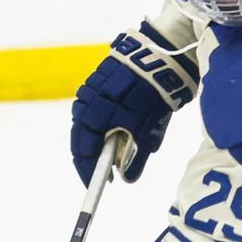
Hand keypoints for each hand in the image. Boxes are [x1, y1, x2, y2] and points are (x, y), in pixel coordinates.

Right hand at [70, 23, 198, 184]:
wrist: (161, 57)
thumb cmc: (153, 97)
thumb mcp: (147, 133)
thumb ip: (135, 158)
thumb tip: (127, 178)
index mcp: (93, 118)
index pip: (83, 152)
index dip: (88, 171)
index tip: (96, 184)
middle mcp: (85, 102)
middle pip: (80, 137)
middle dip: (89, 156)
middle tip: (100, 170)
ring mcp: (90, 87)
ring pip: (85, 120)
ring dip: (93, 137)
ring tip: (106, 149)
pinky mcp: (98, 76)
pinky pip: (92, 104)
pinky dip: (98, 120)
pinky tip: (110, 125)